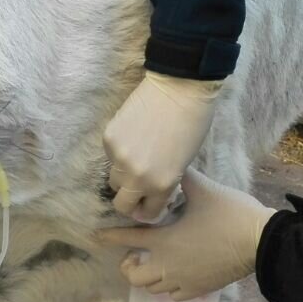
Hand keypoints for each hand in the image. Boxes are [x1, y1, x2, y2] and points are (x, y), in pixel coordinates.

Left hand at [98, 169, 274, 299]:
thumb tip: (174, 165)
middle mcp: (167, 265)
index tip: (98, 236)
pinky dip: (168, 288)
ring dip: (148, 277)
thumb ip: (184, 179)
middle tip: (134, 255)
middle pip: (134, 276)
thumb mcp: (204, 190)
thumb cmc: (230, 214)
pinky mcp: (199, 290)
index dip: (110, 236)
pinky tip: (174, 277)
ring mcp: (183, 280)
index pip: (127, 239)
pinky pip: (174, 296)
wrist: (260, 241)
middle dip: (129, 266)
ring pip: (153, 288)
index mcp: (164, 240)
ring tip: (153, 264)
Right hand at [104, 73, 222, 221]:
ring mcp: (119, 158)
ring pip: (114, 178)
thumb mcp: (184, 163)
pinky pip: (110, 156)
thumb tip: (149, 193)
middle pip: (122, 203)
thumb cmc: (193, 124)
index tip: (149, 203)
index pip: (146, 213)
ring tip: (138, 156)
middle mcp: (136, 176)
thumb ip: (164, 183)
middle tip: (136, 189)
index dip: (148, 209)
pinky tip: (134, 135)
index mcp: (160, 185)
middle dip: (129, 201)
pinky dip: (120, 151)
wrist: (180, 88)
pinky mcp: (109, 139)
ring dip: (124, 173)